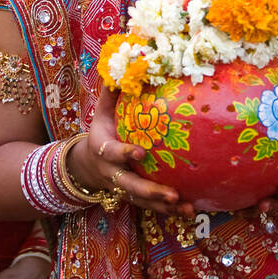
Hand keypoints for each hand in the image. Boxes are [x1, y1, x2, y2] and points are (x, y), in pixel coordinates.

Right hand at [75, 85, 193, 217]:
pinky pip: (152, 207)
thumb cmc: (101, 131)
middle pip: (130, 187)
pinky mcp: (135, 198)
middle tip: (173, 194)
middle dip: (151, 192)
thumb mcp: (101, 112)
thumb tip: (123, 67)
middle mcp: (113, 174)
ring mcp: (124, 189)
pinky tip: (191, 210)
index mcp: (103, 151)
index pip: (112, 153)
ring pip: (143, 202)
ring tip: (188, 208)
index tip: (141, 153)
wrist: (86, 164)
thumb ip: (111, 93)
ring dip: (164, 207)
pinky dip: (170, 211)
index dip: (124, 154)